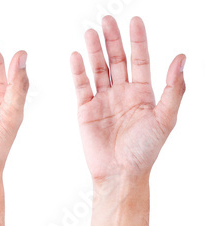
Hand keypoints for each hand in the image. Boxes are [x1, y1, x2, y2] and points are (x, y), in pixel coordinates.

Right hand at [72, 16, 185, 182]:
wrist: (120, 173)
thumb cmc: (145, 150)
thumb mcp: (166, 118)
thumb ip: (174, 88)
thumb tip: (181, 58)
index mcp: (143, 93)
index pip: (140, 59)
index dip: (137, 40)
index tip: (134, 21)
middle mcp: (123, 93)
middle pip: (116, 59)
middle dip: (111, 39)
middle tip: (105, 20)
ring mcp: (103, 100)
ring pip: (98, 69)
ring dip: (93, 50)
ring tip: (89, 32)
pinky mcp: (85, 110)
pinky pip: (81, 86)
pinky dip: (78, 71)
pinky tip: (76, 56)